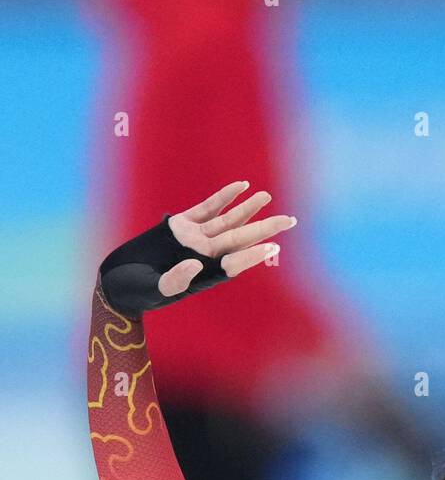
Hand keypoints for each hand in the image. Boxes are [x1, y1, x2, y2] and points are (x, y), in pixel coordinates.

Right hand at [98, 180, 296, 317]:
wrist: (118, 282)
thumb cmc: (135, 292)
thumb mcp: (153, 289)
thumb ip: (173, 280)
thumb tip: (194, 262)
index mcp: (203, 275)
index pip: (234, 263)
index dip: (253, 256)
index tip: (273, 247)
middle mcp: (204, 256)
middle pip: (240, 239)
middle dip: (265, 229)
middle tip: (291, 220)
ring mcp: (194, 239)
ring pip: (227, 221)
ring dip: (248, 209)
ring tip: (268, 197)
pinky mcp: (180, 225)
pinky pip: (207, 208)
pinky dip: (223, 198)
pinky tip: (240, 187)